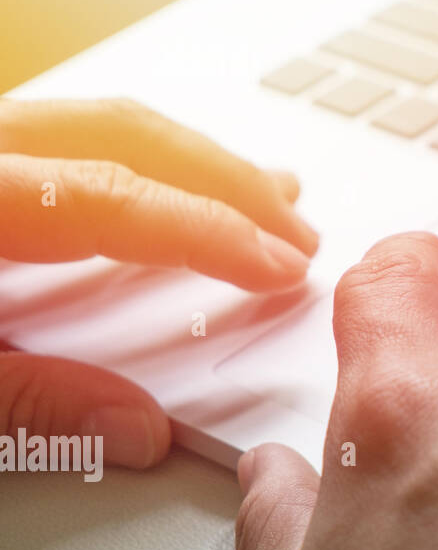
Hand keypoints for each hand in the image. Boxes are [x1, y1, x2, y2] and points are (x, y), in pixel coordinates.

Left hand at [0, 97, 317, 467]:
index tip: (281, 265)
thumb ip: (27, 403)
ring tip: (264, 195)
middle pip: (131, 137)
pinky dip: (146, 160)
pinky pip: (78, 133)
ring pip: (107, 123)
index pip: (119, 197)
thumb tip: (134, 425)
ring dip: (199, 162)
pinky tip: (171, 186)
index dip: (215, 232)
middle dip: (233, 184)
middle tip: (297, 233)